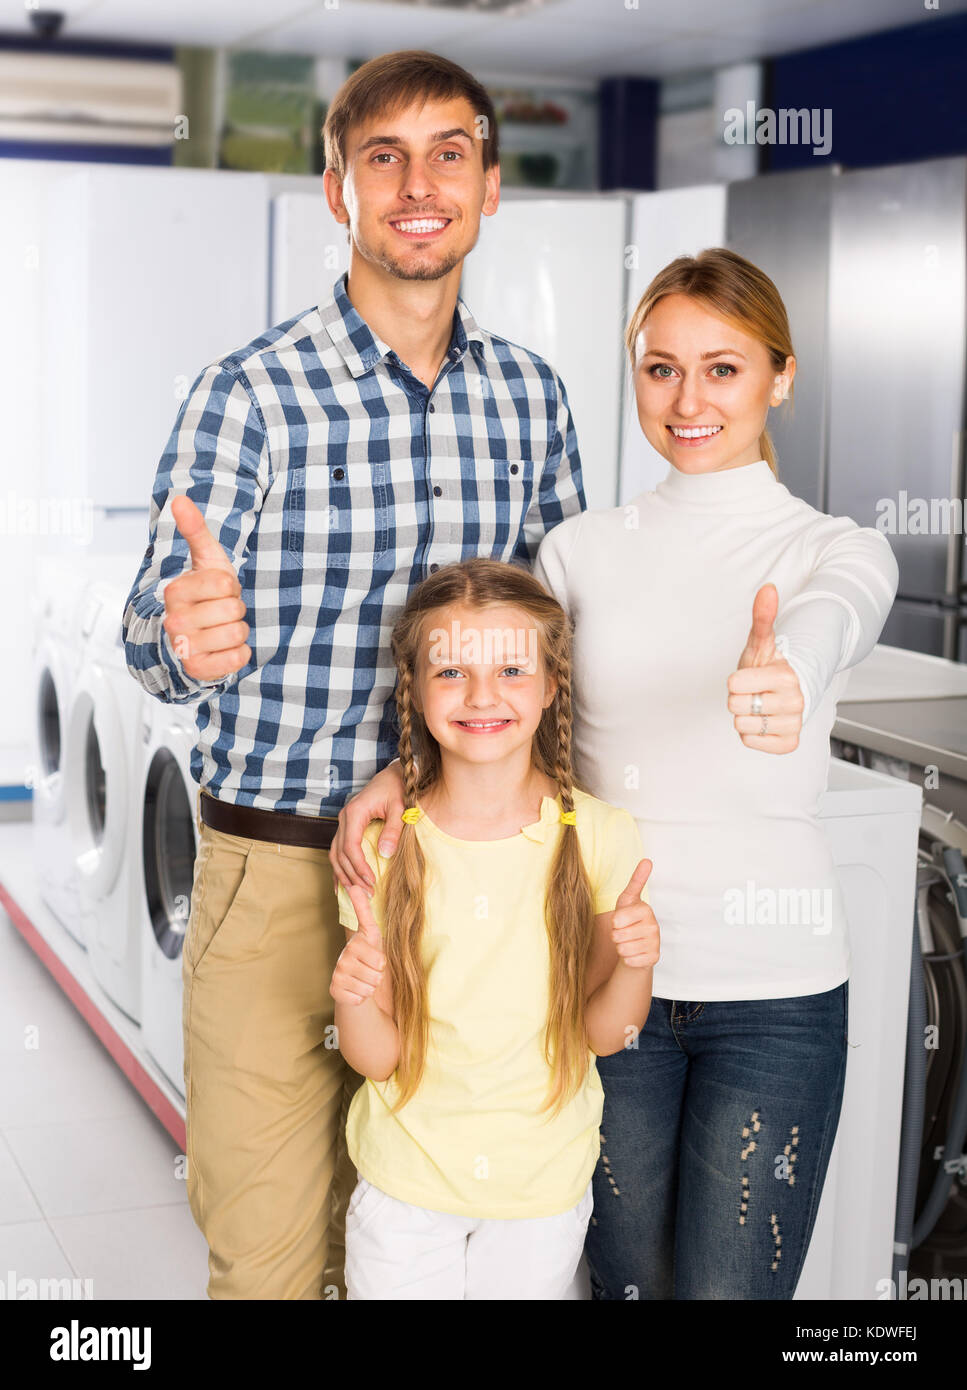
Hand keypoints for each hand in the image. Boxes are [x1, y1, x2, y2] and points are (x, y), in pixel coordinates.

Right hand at [163, 495, 250, 681]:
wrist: (191, 636)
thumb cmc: (204, 594)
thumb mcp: (205, 561)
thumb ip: (194, 530)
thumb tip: (179, 498)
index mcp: (175, 591)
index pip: (226, 584)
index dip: (230, 587)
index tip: (218, 591)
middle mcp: (174, 620)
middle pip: (234, 610)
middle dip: (235, 610)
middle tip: (220, 612)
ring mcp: (184, 647)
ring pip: (237, 634)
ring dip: (237, 631)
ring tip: (221, 629)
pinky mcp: (198, 670)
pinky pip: (238, 658)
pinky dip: (239, 653)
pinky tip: (223, 648)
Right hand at [329, 759, 405, 893]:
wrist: (392, 776)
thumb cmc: (397, 790)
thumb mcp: (400, 808)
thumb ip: (393, 830)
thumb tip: (385, 853)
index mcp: (355, 812)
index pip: (351, 846)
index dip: (359, 866)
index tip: (371, 881)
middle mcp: (344, 818)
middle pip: (340, 853)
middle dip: (352, 875)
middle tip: (367, 893)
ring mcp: (343, 822)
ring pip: (335, 853)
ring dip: (343, 874)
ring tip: (356, 893)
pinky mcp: (347, 826)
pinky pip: (337, 850)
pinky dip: (339, 867)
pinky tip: (342, 883)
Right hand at [329, 884, 386, 1006]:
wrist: (355, 980)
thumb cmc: (367, 956)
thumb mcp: (371, 934)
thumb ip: (364, 911)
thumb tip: (354, 886)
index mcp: (357, 942)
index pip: (378, 956)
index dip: (380, 960)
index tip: (363, 932)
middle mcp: (344, 956)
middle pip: (377, 974)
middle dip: (378, 975)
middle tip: (370, 970)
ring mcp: (338, 973)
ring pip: (369, 987)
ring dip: (370, 986)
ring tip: (363, 978)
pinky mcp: (335, 989)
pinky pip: (359, 998)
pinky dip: (361, 996)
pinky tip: (355, 988)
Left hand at [611, 860, 659, 969]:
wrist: (637, 943)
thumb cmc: (629, 919)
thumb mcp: (627, 899)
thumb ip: (636, 881)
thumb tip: (648, 860)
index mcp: (646, 910)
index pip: (617, 920)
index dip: (614, 922)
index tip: (620, 920)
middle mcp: (654, 926)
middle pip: (618, 936)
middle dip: (615, 935)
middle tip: (624, 932)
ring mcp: (655, 943)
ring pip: (623, 949)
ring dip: (621, 947)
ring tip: (628, 941)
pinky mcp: (654, 958)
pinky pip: (630, 961)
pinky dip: (627, 958)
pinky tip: (634, 952)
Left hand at [727, 583, 803, 753]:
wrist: (789, 690)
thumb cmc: (770, 666)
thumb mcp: (761, 642)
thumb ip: (762, 617)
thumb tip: (767, 589)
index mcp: (785, 676)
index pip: (733, 685)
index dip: (735, 680)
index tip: (750, 676)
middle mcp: (794, 701)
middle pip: (735, 706)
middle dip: (740, 698)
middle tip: (755, 691)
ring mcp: (793, 724)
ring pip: (741, 726)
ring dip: (745, 716)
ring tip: (760, 705)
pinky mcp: (789, 743)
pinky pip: (751, 743)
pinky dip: (751, 735)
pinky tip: (763, 720)